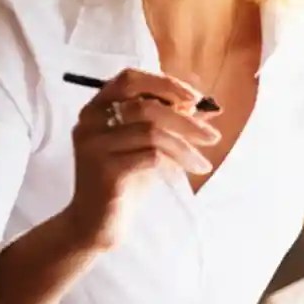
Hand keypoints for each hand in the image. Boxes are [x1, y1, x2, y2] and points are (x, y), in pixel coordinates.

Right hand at [62, 68, 219, 250]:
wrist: (96, 225)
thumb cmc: (124, 183)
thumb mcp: (148, 147)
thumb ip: (170, 122)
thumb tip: (209, 106)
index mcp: (97, 108)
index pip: (130, 78)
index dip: (164, 84)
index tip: (195, 99)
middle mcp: (90, 121)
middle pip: (144, 104)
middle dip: (185, 119)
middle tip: (213, 136)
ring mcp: (94, 144)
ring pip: (151, 131)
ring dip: (185, 146)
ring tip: (203, 164)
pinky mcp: (103, 169)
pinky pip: (150, 155)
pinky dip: (175, 161)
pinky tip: (187, 173)